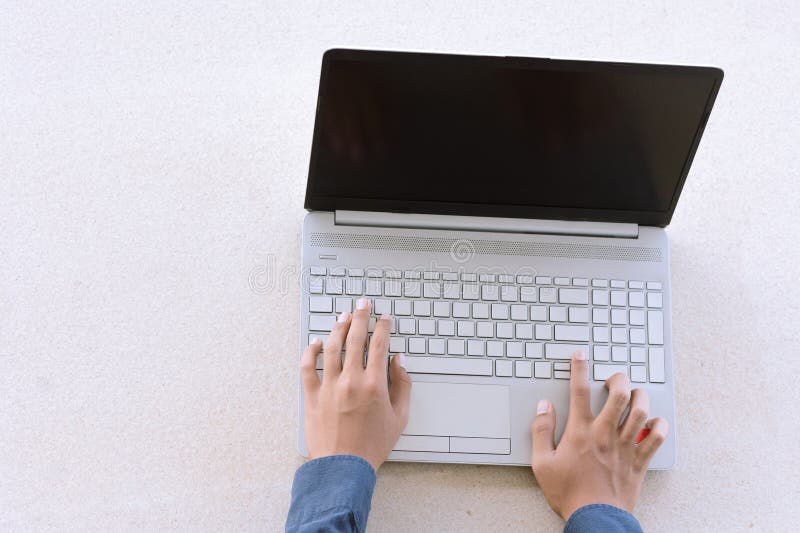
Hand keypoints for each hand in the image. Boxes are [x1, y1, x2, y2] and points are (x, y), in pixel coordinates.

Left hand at [300, 298, 411, 470]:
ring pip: (332, 347)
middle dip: (361, 316)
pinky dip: (311, 351)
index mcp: (375, 385)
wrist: (344, 466)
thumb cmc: (372, 445)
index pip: (379, 345)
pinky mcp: (312, 396)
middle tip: (363, 304)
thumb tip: (399, 361)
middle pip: (355, 338)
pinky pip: (308, 367)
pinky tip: (316, 341)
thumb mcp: (400, 417)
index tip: (385, 318)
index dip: (383, 327)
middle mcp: (351, 381)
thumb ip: (403, 386)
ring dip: (338, 327)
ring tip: (343, 316)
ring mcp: (329, 387)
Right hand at [531, 350, 667, 520]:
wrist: (595, 518)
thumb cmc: (568, 493)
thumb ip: (541, 431)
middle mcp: (605, 434)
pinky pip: (656, 437)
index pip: (578, 391)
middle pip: (618, 394)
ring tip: (634, 394)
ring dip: (640, 397)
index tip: (580, 355)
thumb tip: (544, 407)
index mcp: (580, 432)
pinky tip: (653, 422)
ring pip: (641, 411)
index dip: (579, 368)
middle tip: (612, 377)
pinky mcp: (639, 461)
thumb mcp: (541, 463)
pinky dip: (658, 426)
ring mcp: (625, 447)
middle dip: (617, 378)